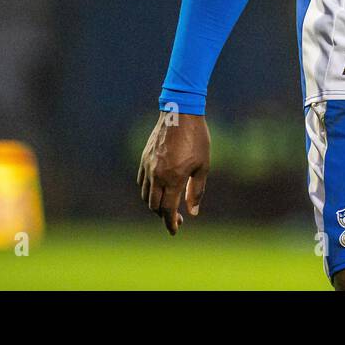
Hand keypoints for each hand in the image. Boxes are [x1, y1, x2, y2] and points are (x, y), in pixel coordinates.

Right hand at [137, 110, 210, 234]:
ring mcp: (148, 166)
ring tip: (168, 204)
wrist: (180, 113)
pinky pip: (141, 181)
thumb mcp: (203, 166)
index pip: (167, 209)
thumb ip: (196, 191)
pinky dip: (148, 190)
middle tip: (176, 218)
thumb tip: (192, 213)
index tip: (175, 231)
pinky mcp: (144, 158)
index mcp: (173, 178)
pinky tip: (158, 189)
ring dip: (154, 204)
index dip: (170, 223)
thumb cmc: (197, 139)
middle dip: (163, 215)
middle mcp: (157, 175)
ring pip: (145, 195)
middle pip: (154, 206)